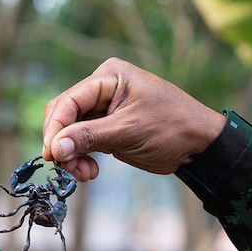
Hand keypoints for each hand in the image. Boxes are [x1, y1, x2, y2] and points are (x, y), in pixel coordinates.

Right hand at [41, 58, 226, 180]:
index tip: (52, 155)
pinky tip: (91, 171)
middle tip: (68, 168)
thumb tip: (56, 148)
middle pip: (64, 116)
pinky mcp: (107, 127)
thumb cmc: (172, 128)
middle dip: (63, 144)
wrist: (199, 145)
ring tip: (85, 174)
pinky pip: (82, 142)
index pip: (68, 101)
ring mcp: (103, 108)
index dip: (56, 129)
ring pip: (70, 132)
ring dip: (72, 155)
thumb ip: (90, 137)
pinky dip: (81, 158)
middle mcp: (102, 88)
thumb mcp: (129, 131)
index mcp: (108, 76)